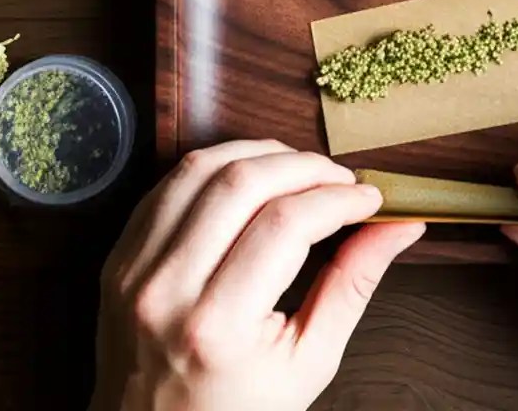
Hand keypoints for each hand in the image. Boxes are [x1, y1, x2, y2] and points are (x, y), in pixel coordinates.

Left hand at [92, 140, 424, 410]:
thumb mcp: (309, 363)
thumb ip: (353, 287)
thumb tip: (400, 226)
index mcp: (217, 328)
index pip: (286, 225)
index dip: (337, 199)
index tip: (369, 200)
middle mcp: (165, 290)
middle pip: (241, 183)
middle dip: (304, 166)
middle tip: (341, 180)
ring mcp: (132, 270)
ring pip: (198, 170)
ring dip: (258, 154)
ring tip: (300, 171)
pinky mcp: (117, 258)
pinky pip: (166, 186)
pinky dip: (214, 169)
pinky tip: (249, 180)